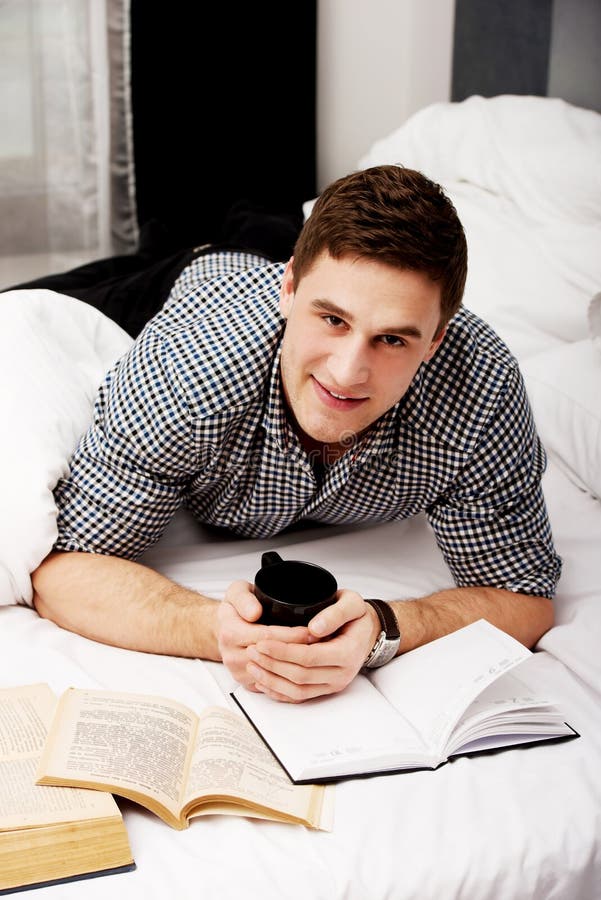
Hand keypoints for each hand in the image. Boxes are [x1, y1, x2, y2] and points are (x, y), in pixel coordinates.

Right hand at [217, 580, 310, 690]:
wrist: (222, 628)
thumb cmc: (234, 609)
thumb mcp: (236, 592)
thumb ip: (245, 599)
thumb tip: (254, 613)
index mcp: (231, 633)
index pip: (268, 637)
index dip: (293, 634)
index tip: (312, 630)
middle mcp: (233, 656)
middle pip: (274, 657)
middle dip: (300, 650)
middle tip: (322, 642)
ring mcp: (240, 672)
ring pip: (275, 674)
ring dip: (298, 665)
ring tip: (318, 653)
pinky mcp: (248, 683)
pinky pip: (273, 685)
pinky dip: (290, 676)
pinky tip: (304, 665)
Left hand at [242, 590, 380, 702]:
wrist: (367, 631)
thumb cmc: (357, 616)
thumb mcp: (352, 603)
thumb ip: (335, 613)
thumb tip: (315, 628)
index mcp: (347, 652)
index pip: (309, 656)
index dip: (282, 651)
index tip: (262, 641)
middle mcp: (341, 673)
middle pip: (300, 676)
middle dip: (271, 664)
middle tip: (251, 650)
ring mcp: (333, 684)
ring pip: (298, 691)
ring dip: (271, 680)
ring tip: (252, 665)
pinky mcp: (324, 689)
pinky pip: (300, 697)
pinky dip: (278, 692)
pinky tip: (262, 681)